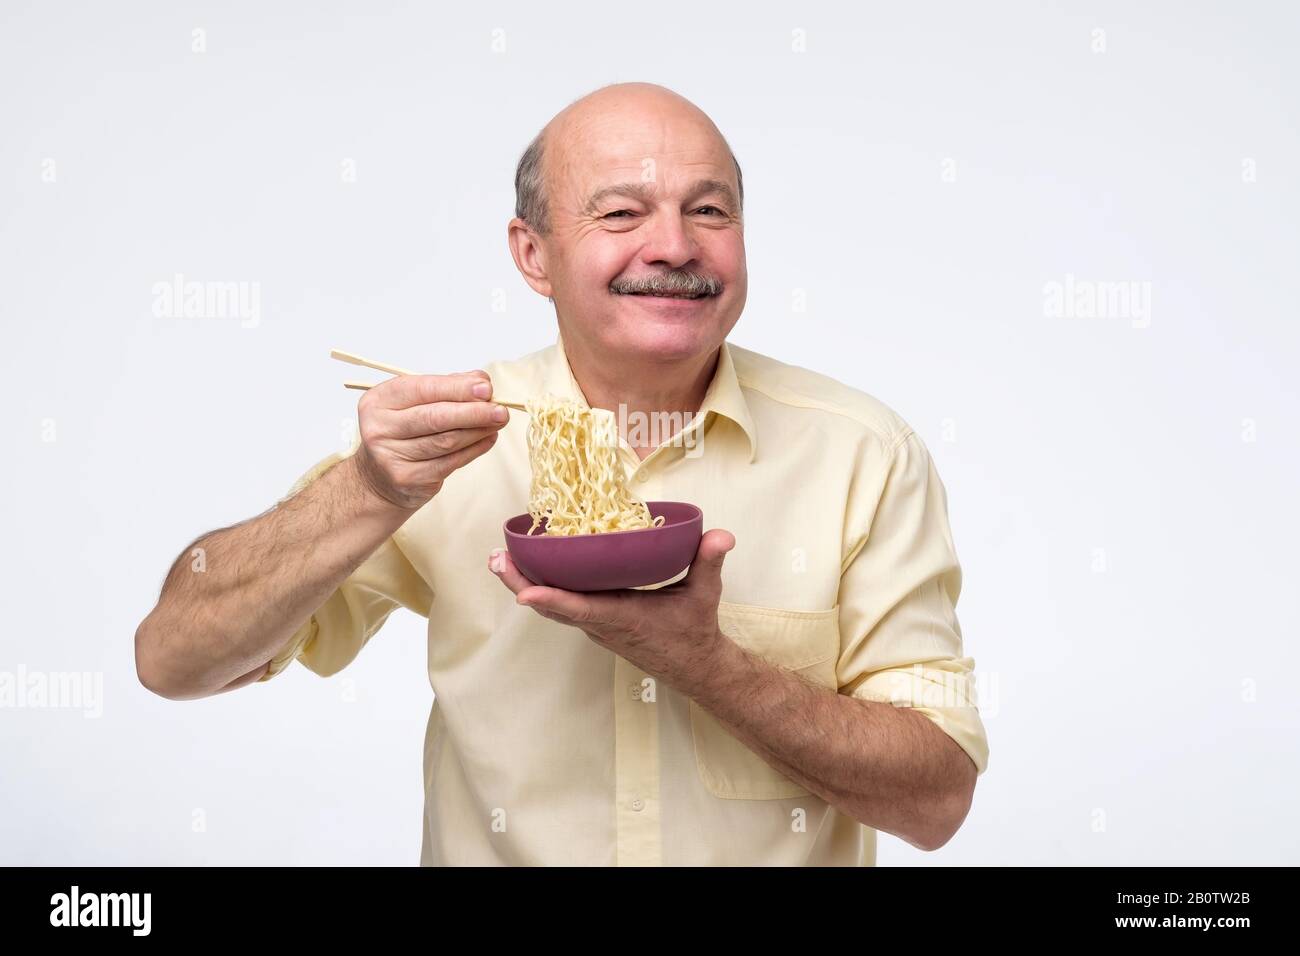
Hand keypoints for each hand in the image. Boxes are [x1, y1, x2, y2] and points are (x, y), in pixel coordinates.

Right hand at [352, 371, 508, 510]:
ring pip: (446, 441)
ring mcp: (391, 457)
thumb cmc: (401, 432)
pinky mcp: (408, 479)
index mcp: (378, 401)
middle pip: (435, 418)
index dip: (457, 388)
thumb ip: (445, 388)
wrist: (378, 478)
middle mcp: (379, 428)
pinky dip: (474, 449)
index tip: (486, 388)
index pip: (423, 390)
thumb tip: (481, 381)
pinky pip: (450, 462)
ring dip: (478, 430)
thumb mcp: (413, 403)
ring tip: (498, 421)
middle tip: (500, 409)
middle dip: (473, 412)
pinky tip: (487, 438)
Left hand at [489, 529, 737, 688]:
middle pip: (552, 606)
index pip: (580, 609)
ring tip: (501, 558)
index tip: (522, 590)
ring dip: (525, 584)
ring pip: (552, 607)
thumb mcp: (705, 595)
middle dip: (520, 583)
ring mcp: (596, 627)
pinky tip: (533, 567)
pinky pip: (562, 606)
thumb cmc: (696, 631)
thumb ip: (709, 562)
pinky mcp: (596, 624)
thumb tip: (723, 535)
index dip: (550, 599)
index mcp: (623, 617)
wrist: (695, 667)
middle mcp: (602, 624)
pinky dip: (542, 588)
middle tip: (496, 558)